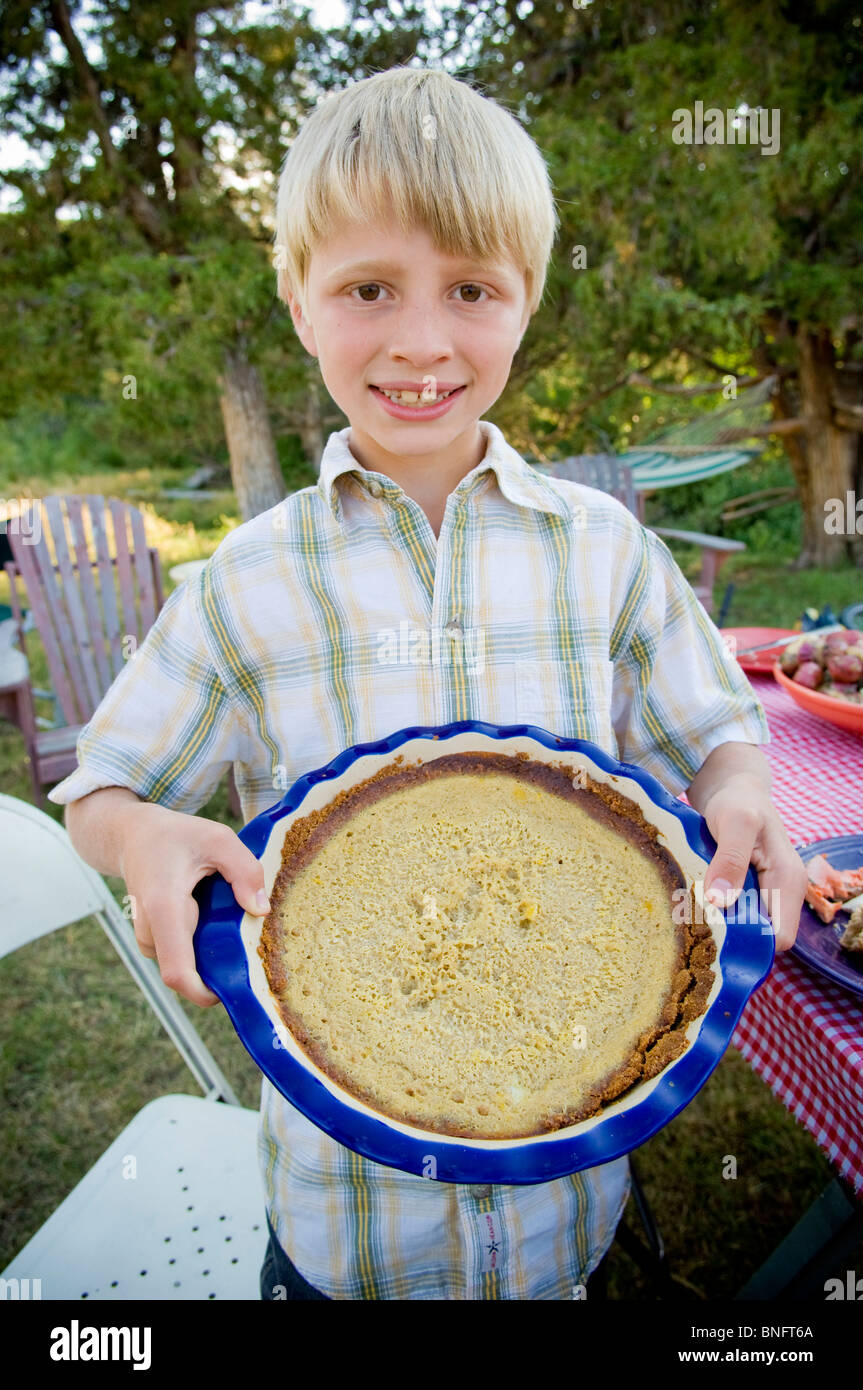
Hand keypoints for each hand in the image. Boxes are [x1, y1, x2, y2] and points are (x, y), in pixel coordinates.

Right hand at [117, 801, 270, 1004]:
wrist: (133, 836)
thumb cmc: (176, 836)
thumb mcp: (218, 838)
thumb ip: (244, 870)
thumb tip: (260, 911)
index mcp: (164, 907)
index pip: (177, 971)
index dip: (203, 993)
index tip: (233, 989)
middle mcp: (151, 928)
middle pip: (184, 972)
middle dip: (216, 969)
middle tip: (249, 946)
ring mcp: (149, 935)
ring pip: (183, 962)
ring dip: (209, 954)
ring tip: (232, 923)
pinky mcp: (154, 937)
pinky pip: (179, 953)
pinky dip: (200, 945)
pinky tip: (216, 920)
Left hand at [700, 774, 807, 951]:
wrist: (734, 788)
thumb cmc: (739, 801)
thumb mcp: (735, 822)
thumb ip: (731, 859)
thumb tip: (721, 901)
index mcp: (788, 880)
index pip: (779, 937)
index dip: (751, 944)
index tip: (716, 937)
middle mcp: (783, 891)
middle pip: (762, 937)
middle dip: (732, 937)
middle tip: (696, 927)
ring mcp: (768, 891)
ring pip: (747, 927)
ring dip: (722, 925)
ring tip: (692, 915)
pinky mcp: (751, 889)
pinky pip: (737, 913)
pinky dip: (718, 912)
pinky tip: (696, 904)